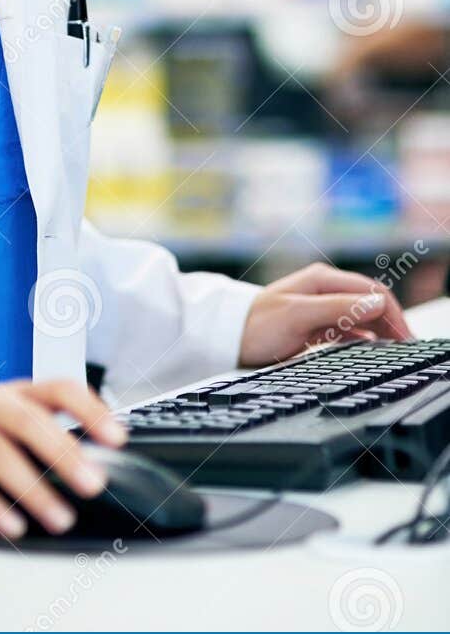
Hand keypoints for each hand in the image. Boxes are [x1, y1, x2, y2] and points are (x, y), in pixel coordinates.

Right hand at [0, 378, 127, 540]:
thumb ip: (47, 431)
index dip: (89, 409)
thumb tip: (99, 462)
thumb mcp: (8, 416)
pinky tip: (13, 526)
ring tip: (60, 518)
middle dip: (63, 452)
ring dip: (32, 489)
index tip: (116, 436)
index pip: (58, 388)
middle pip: (27, 421)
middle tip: (93, 484)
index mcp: (15, 393)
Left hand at [239, 261, 412, 366]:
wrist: (228, 336)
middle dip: (390, 323)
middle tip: (405, 349)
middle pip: (369, 304)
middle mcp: (324, 290)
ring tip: (393, 353)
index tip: (405, 339)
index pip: (372, 292)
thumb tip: (377, 303)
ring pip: (360, 317)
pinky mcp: (314, 325)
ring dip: (379, 332)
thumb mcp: (299, 316)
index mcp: (323, 280)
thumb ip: (338, 308)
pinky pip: (347, 330)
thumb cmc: (257, 325)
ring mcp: (320, 307)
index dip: (392, 314)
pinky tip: (369, 351)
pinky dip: (362, 339)